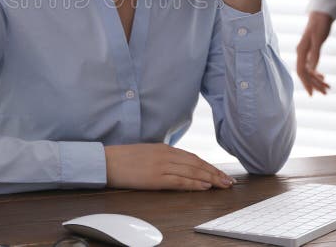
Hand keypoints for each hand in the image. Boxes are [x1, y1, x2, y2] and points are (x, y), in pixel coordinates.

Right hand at [104, 143, 234, 190]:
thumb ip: (163, 157)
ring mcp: (161, 166)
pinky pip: (180, 181)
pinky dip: (194, 184)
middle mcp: (166, 155)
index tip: (220, 173)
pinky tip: (204, 187)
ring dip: (210, 179)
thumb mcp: (147, 153)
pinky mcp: (156, 177)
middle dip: (215, 173)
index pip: (193, 157)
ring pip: (192, 172)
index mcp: (164, 148)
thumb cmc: (124, 158)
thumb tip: (177, 165)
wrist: (107, 161)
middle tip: (228, 181)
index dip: (209, 166)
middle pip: (197, 164)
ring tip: (222, 185)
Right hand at [296, 11, 332, 95]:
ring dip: (317, 80)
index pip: (302, 71)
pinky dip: (317, 73)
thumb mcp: (318, 39)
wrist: (321, 15)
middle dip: (315, 84)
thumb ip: (315, 54)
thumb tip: (312, 69)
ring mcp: (305, 53)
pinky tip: (323, 77)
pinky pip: (312, 66)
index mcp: (301, 51)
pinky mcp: (310, 51)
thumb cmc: (319, 25)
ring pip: (309, 71)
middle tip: (325, 93)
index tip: (312, 94)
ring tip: (327, 88)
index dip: (306, 83)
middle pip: (306, 73)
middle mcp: (302, 53)